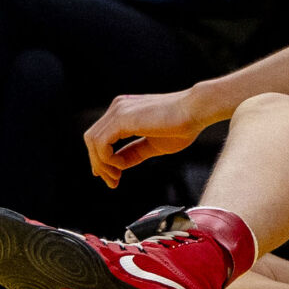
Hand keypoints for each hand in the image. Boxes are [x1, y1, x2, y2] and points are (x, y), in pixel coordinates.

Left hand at [83, 87, 204, 187]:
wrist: (197, 110)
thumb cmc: (182, 125)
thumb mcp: (152, 144)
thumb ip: (133, 152)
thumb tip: (117, 166)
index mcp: (125, 111)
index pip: (100, 137)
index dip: (101, 160)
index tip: (113, 177)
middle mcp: (118, 107)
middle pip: (91, 139)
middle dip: (99, 164)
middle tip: (113, 181)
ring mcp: (119, 110)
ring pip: (92, 141)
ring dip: (101, 164)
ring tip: (117, 176)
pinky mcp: (122, 117)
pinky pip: (101, 143)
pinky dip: (107, 159)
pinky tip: (122, 166)